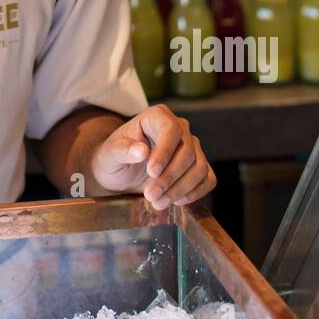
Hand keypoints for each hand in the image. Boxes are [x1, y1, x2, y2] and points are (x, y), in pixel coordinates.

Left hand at [89, 104, 215, 208]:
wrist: (121, 173)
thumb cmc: (114, 158)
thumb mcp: (110, 154)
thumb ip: (122, 150)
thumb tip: (141, 151)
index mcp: (157, 116)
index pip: (171, 129)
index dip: (164, 152)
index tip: (151, 172)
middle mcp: (179, 128)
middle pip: (188, 151)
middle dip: (169, 177)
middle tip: (150, 195)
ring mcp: (192, 146)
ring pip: (199, 168)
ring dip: (180, 189)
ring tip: (158, 202)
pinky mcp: (198, 166)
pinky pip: (207, 179)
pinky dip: (194, 193)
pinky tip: (176, 201)